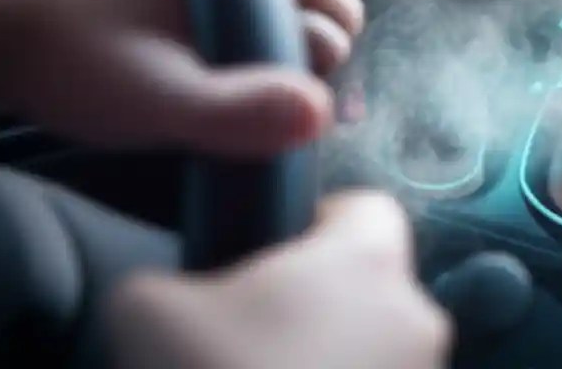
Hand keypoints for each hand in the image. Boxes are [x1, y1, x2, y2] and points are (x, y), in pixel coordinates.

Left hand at [0, 0, 361, 155]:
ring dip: (283, 5)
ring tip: (225, 49)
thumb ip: (238, 111)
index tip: (257, 99)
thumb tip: (320, 112)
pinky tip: (217, 5)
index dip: (311, 68)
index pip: (340, 12)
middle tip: (235, 79)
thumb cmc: (73, 63)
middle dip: (301, 34)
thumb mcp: (157, 103)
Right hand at [108, 192, 450, 368]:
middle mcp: (416, 320)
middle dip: (317, 306)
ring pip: (378, 351)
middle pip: (372, 287)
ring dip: (333, 362)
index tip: (272, 255)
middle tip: (251, 336)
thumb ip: (165, 282)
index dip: (317, 221)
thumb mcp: (145, 311)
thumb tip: (175, 299)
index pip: (366, 207)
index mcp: (367, 264)